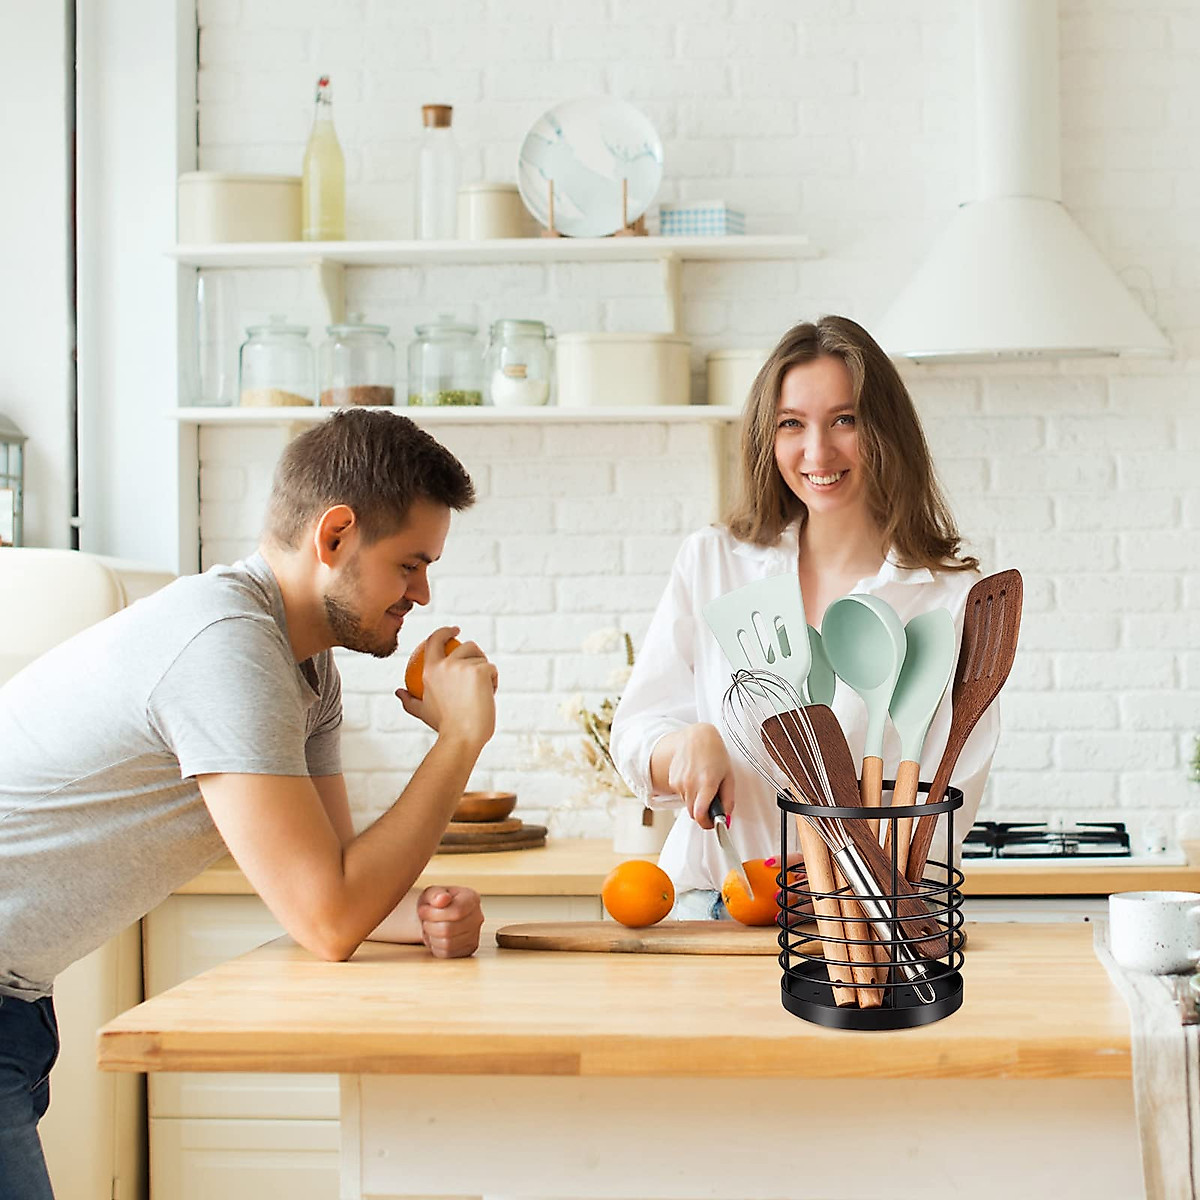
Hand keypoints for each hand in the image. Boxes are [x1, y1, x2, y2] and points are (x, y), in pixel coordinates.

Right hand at [395, 627, 497, 747]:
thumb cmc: (444, 726)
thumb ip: (409, 700)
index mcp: (430, 669)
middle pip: (467, 645)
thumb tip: (398, 692)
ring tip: (482, 692)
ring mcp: (463, 666)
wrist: (462, 737)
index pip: (435, 640)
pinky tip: (488, 695)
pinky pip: (491, 669)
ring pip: (482, 658)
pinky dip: (493, 681)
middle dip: (476, 654)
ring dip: (485, 672)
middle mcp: (445, 664)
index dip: (445, 631)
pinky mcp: (481, 670)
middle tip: (480, 668)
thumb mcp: (422, 711)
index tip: (455, 630)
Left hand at [416, 885, 483, 957]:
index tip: (423, 910)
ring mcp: (475, 935)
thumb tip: (443, 898)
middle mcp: (477, 917)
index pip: (457, 911)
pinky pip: (447, 953)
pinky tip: (436, 937)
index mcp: (471, 898)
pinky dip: (436, 947)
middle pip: (448, 929)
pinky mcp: (468, 949)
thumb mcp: (431, 893)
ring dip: (432, 936)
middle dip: (430, 926)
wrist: (435, 916)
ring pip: (447, 943)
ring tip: (431, 928)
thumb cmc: (434, 903)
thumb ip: (436, 894)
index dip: (434, 914)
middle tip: (425, 920)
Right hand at [666, 723, 735, 829]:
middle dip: (703, 813)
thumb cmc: (715, 754)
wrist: (696, 738)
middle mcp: (690, 784)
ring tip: (703, 784)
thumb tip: (727, 819)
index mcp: (707, 783)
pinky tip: (694, 778)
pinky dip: (688, 792)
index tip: (712, 823)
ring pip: (687, 804)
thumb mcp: (729, 777)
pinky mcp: (673, 780)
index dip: (707, 824)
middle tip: (711, 803)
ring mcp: (679, 782)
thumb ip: (728, 800)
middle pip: (693, 813)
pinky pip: (681, 795)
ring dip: (695, 801)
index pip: (700, 815)